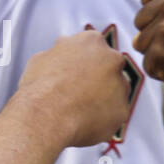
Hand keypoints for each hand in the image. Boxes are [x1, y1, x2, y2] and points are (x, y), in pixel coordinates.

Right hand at [18, 30, 130, 147]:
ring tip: (78, 111)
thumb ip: (59, 54)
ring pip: (115, 93)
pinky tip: (84, 123)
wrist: (46, 115)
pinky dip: (103, 120)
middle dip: (98, 79)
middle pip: (110, 68)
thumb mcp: (42, 58)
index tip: (74, 75)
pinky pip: (114, 115)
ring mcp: (121, 85)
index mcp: (92, 40)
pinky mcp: (122, 110)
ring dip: (103, 100)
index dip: (83, 64)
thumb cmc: (41, 86)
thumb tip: (59, 55)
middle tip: (78, 93)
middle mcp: (112, 58)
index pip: (94, 49)